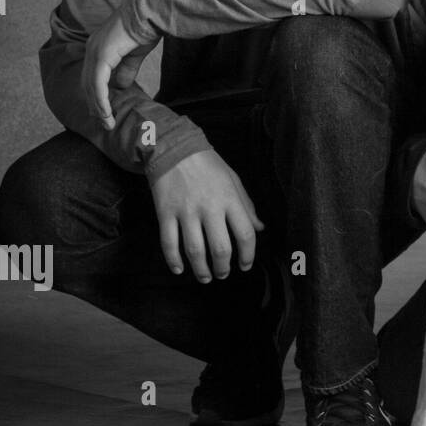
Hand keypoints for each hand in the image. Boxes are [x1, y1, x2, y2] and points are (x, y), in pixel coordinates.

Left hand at [82, 7, 158, 128]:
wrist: (149, 12)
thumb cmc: (145, 29)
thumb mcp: (134, 54)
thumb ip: (126, 70)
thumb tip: (121, 86)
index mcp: (98, 48)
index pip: (92, 78)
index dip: (96, 96)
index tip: (103, 113)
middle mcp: (91, 50)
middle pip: (88, 85)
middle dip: (95, 106)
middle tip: (104, 123)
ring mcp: (95, 52)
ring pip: (91, 87)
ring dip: (98, 107)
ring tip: (106, 122)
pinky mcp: (102, 56)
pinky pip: (98, 84)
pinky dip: (101, 100)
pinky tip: (106, 112)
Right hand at [149, 150, 263, 281]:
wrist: (175, 148)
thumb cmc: (209, 165)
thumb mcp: (234, 180)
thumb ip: (247, 206)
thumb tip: (260, 228)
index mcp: (230, 199)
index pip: (245, 234)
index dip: (248, 254)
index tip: (246, 265)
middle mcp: (209, 207)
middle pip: (220, 248)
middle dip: (223, 267)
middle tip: (223, 274)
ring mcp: (186, 211)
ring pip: (194, 250)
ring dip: (201, 269)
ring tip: (205, 277)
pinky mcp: (165, 213)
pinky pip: (169, 242)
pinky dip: (173, 260)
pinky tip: (179, 269)